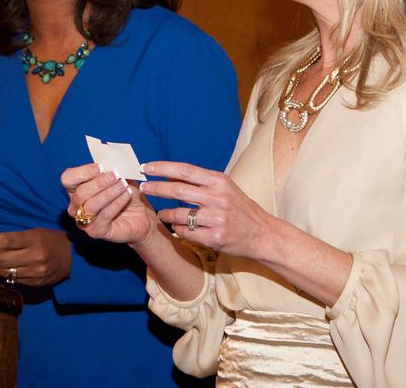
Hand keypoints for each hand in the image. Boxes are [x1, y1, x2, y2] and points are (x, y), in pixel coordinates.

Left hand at [0, 228, 70, 286]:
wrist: (73, 258)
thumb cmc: (50, 240)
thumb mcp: (35, 232)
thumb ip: (14, 239)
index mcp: (35, 239)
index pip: (5, 242)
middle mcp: (35, 257)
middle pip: (0, 260)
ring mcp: (35, 273)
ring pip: (3, 273)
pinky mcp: (35, 284)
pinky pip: (11, 281)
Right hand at [60, 163, 157, 245]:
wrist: (141, 216)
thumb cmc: (126, 192)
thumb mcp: (120, 176)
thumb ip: (112, 168)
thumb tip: (110, 158)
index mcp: (76, 188)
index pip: (68, 178)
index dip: (83, 172)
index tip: (101, 166)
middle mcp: (76, 205)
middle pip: (80, 193)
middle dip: (99, 183)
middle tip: (115, 175)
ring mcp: (84, 220)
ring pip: (91, 205)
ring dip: (108, 193)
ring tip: (123, 184)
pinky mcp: (96, 231)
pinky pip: (103, 216)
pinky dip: (116, 204)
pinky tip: (127, 195)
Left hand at [140, 161, 274, 258]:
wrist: (262, 233)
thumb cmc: (240, 208)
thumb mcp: (225, 188)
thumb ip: (201, 182)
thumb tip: (171, 174)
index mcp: (219, 181)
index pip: (185, 170)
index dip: (162, 168)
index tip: (146, 167)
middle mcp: (218, 198)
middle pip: (178, 190)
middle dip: (156, 188)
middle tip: (143, 187)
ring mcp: (217, 218)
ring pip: (179, 214)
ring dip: (165, 214)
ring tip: (161, 214)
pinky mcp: (215, 237)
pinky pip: (186, 233)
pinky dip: (178, 230)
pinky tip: (177, 228)